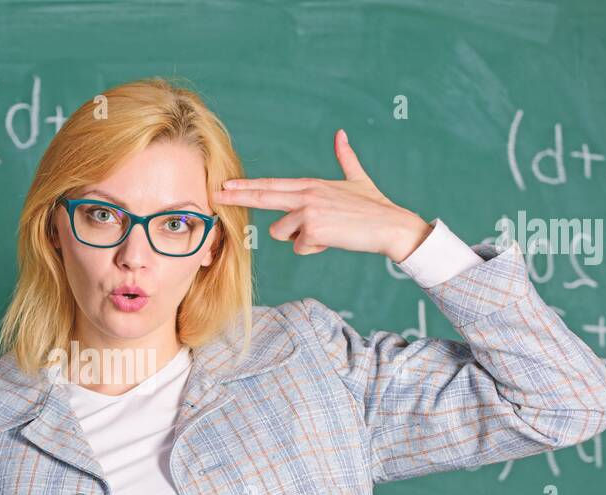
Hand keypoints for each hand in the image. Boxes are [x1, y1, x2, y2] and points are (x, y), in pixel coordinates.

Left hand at [211, 128, 431, 261]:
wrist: (390, 225)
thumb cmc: (373, 206)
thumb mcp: (357, 178)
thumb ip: (345, 158)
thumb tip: (341, 134)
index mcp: (311, 185)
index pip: (271, 185)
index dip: (246, 186)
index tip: (226, 185)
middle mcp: (306, 194)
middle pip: (263, 196)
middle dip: (237, 197)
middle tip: (215, 196)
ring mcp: (308, 211)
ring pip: (282, 232)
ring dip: (299, 239)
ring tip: (325, 232)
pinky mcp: (313, 230)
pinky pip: (299, 247)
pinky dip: (314, 248)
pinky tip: (332, 240)